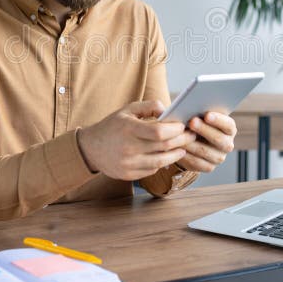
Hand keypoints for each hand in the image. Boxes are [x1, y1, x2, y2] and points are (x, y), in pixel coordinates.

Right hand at [77, 100, 196, 180]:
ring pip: (161, 162)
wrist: (91, 148)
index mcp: (128, 128)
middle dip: (182, 141)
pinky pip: (152, 170)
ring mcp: (128, 163)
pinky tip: (168, 156)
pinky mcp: (129, 175)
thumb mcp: (128, 110)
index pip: (158, 132)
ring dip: (176, 155)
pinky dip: (162, 163)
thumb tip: (168, 110)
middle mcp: (128, 147)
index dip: (175, 129)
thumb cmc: (113, 126)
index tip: (183, 125)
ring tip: (183, 148)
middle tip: (191, 135)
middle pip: (163, 147)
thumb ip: (149, 106)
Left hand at [176, 112, 235, 172]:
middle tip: (191, 122)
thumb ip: (198, 110)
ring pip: (205, 151)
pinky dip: (186, 155)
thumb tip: (187, 105)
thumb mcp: (200, 114)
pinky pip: (197, 163)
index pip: (228, 125)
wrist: (194, 141)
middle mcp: (227, 144)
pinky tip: (178, 148)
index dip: (219, 120)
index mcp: (229, 129)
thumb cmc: (197, 123)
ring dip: (192, 143)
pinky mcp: (209, 167)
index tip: (207, 115)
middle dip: (204, 130)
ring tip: (180, 136)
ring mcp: (219, 157)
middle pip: (219, 139)